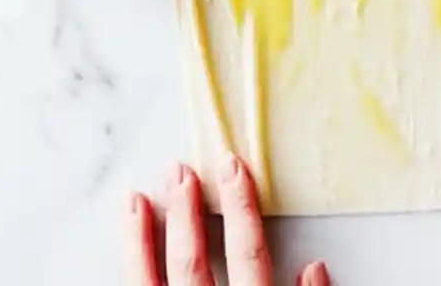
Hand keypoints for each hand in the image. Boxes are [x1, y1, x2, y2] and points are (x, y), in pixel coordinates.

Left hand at [126, 154, 329, 285]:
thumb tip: (314, 268)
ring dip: (138, 238)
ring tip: (135, 198)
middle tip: (178, 172)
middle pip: (191, 261)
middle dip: (185, 214)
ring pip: (147, 280)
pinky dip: (130, 264)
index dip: (240, 208)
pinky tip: (126, 241)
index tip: (232, 167)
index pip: (247, 254)